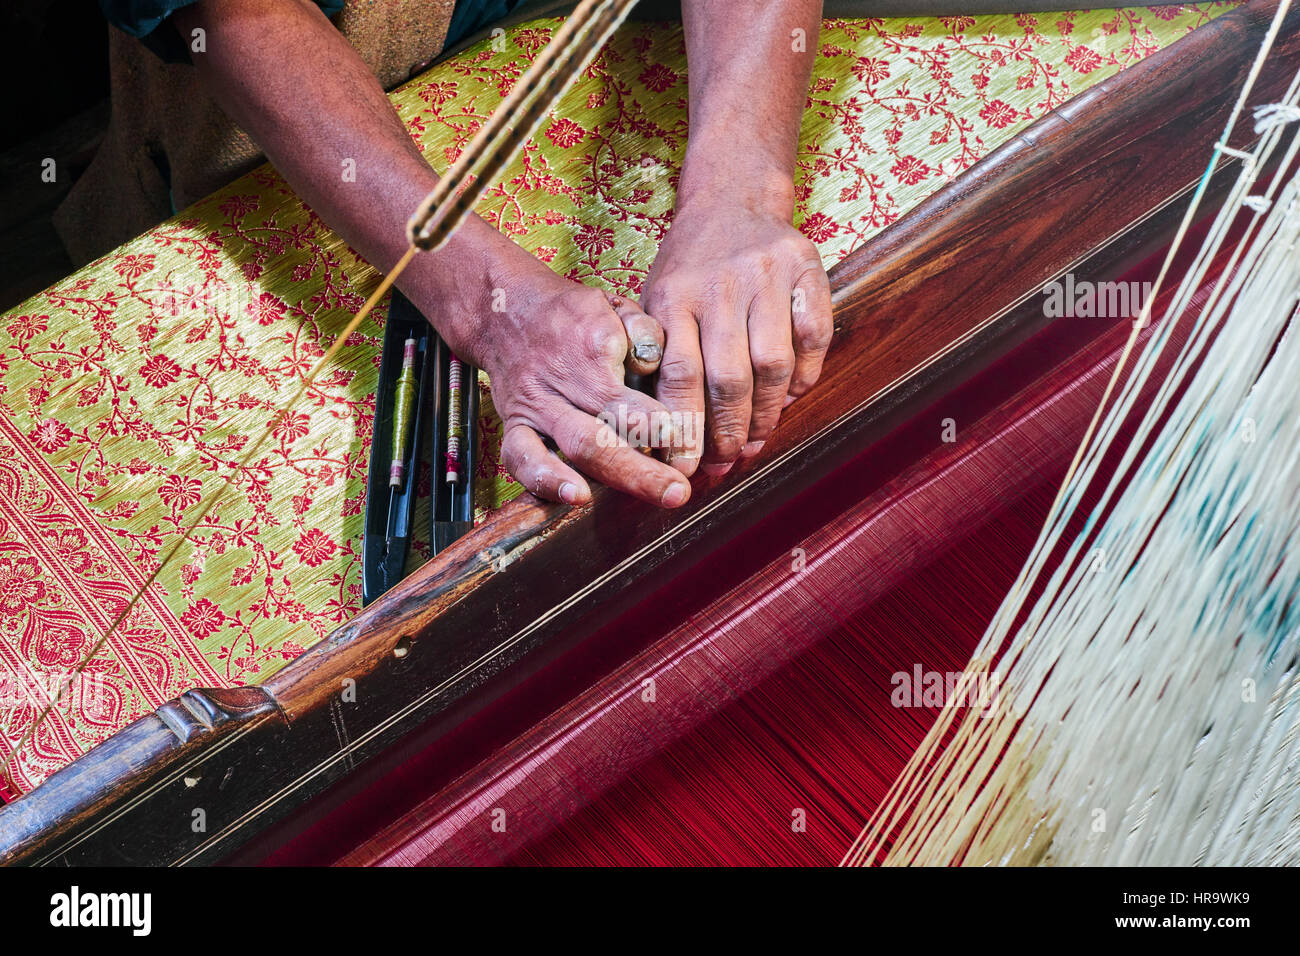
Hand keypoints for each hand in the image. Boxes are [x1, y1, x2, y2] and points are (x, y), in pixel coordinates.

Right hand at [408, 229, 691, 508]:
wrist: (505, 310)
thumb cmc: (573, 315)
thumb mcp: (614, 305)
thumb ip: (644, 332)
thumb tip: (658, 364)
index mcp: (595, 347)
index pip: (632, 394)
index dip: (662, 423)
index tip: (688, 444)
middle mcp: (565, 381)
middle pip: (606, 430)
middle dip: (644, 467)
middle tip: (678, 492)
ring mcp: (538, 406)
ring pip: (576, 446)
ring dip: (616, 477)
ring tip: (652, 498)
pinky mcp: (515, 425)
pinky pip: (521, 457)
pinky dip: (546, 480)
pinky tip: (576, 498)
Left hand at [641, 195, 832, 476]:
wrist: (731, 199)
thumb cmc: (687, 267)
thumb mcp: (656, 299)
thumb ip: (656, 357)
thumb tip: (659, 436)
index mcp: (672, 294)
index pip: (678, 376)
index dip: (683, 429)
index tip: (683, 468)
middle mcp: (719, 283)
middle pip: (728, 377)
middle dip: (726, 432)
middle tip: (723, 465)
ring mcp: (766, 274)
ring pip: (773, 364)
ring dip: (766, 415)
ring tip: (754, 443)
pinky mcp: (806, 267)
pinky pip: (813, 337)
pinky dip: (804, 376)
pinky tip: (789, 400)